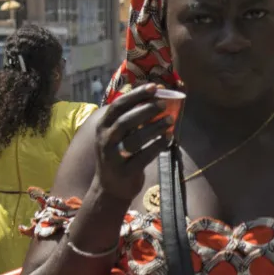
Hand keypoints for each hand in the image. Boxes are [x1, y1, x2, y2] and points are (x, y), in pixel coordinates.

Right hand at [91, 84, 173, 204]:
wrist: (110, 187)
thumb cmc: (119, 153)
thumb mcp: (118, 134)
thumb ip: (131, 116)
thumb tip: (156, 92)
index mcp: (103, 126)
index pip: (118, 106)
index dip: (136, 95)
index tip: (155, 87)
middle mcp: (105, 140)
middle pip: (125, 121)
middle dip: (146, 110)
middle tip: (164, 104)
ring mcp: (114, 157)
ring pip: (136, 139)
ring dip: (155, 128)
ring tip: (170, 120)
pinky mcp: (125, 172)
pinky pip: (144, 156)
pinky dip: (158, 146)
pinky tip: (169, 139)